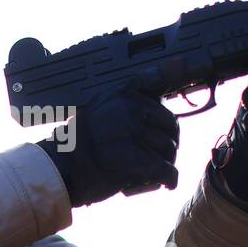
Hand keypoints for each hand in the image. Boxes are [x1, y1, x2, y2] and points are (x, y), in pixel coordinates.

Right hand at [36, 77, 179, 206]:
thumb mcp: (102, 104)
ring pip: (170, 150)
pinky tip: (166, 183)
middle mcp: (131, 109)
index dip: (177, 70)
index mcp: (123, 94)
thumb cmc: (81, 140)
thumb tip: (175, 67)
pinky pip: (167, 171)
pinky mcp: (138, 162)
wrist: (62, 167)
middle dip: (168, 140)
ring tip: (154, 169)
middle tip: (156, 152)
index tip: (185, 63)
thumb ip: (131, 92)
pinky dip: (169, 180)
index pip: (159, 78)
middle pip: (171, 124)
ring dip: (166, 162)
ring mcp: (134, 135)